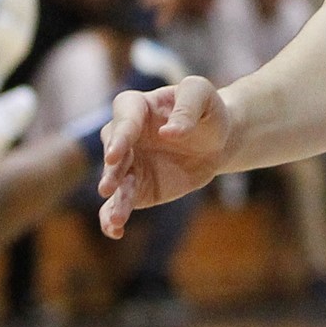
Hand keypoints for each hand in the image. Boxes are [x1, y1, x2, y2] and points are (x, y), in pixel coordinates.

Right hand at [98, 76, 229, 238]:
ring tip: (118, 218)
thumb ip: (187, 108)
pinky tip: (115, 231)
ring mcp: (129, 164)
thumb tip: (169, 132)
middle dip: (111, 170)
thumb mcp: (203, 95)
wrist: (218, 139)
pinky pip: (120, 203)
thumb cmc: (206, 110)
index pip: (124, 117)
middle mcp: (125, 136)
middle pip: (113, 151)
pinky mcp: (136, 188)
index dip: (120, 136)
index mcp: (137, 107)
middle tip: (108, 187)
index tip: (115, 155)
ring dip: (115, 199)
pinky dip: (113, 216)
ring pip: (115, 182)